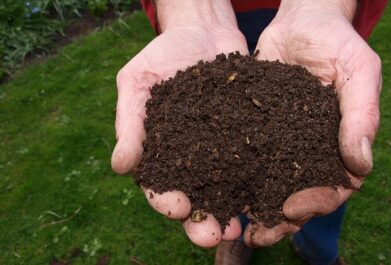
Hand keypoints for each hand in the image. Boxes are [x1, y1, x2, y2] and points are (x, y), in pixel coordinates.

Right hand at [111, 0, 248, 247]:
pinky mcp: (247, 137)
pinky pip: (254, 163)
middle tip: (213, 236)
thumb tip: (119, 167)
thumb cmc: (163, 55)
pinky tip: (268, 196)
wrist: (203, 30)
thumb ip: (130, 123)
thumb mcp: (137, 82)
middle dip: (202, 221)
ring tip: (241, 229)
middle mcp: (192, 158)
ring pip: (226, 189)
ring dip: (232, 212)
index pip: (159, 185)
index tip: (178, 207)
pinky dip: (260, 182)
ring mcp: (221, 150)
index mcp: (161, 152)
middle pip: (195, 197)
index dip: (166, 201)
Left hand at [244, 0, 381, 245]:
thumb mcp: (358, 72)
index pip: (333, 188)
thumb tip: (361, 167)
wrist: (301, 21)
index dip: (314, 204)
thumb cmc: (338, 42)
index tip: (290, 210)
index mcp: (338, 146)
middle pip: (297, 196)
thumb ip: (362, 116)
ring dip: (252, 206)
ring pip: (268, 183)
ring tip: (233, 224)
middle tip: (256, 236)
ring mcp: (281, 142)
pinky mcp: (255, 129)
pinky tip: (215, 189)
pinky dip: (232, 176)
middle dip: (278, 219)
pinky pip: (244, 157)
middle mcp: (308, 151)